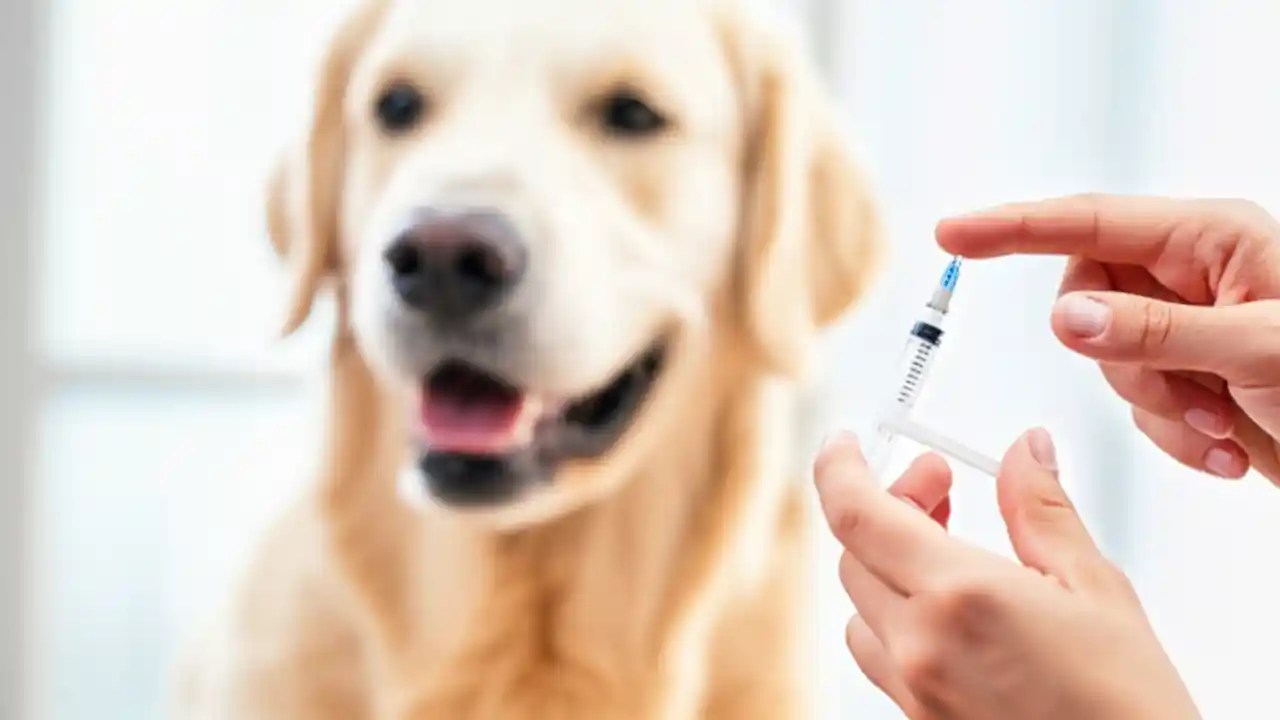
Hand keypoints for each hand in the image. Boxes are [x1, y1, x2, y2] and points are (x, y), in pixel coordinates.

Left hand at [814, 430, 1198, 719]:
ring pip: (859, 608)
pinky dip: (898, 619)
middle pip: (855, 554)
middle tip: (942, 485)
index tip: (846, 444)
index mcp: (958, 595)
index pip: (854, 514)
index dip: (838, 468)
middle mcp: (918, 645)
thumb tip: (1024, 449)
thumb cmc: (1130, 700)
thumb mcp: (1095, 587)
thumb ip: (1041, 510)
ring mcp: (913, 691)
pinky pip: (880, 657)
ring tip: (949, 551)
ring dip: (888, 567)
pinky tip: (951, 612)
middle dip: (890, 506)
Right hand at [938, 195, 1279, 483]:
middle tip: (1181, 393)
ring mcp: (1187, 324)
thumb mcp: (1260, 351)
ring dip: (1155, 406)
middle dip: (1121, 359)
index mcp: (1212, 239)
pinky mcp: (1188, 372)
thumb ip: (1157, 332)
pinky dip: (1170, 433)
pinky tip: (1222, 449)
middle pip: (1089, 299)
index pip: (1088, 222)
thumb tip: (1066, 317)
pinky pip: (1136, 399)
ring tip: (1219, 428)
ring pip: (1107, 357)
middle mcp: (1192, 274)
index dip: (1013, 228)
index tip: (953, 236)